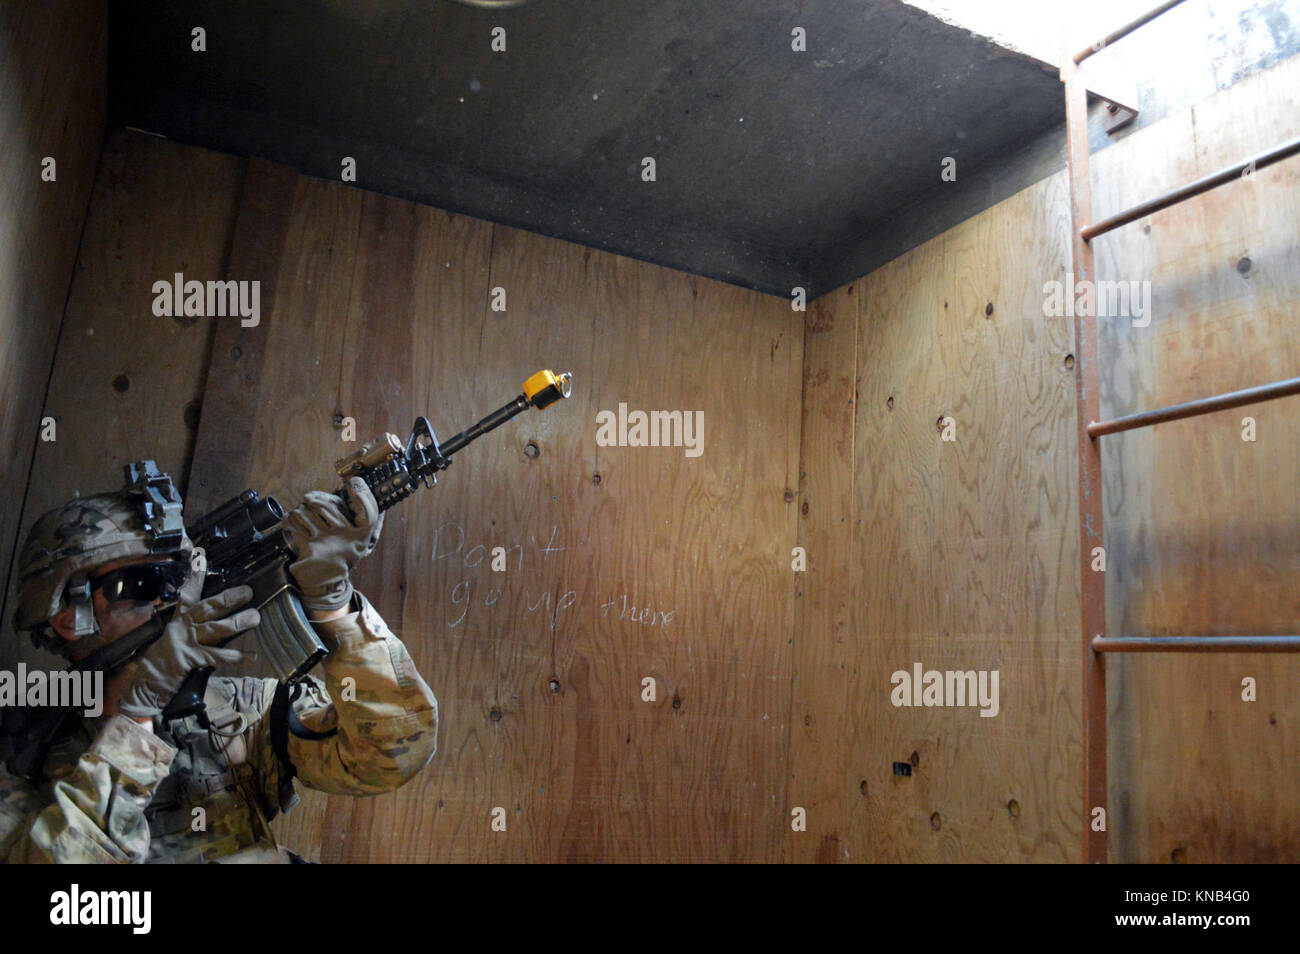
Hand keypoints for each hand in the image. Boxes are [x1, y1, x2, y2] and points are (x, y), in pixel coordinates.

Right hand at [117, 586, 258, 720]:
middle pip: (209, 607)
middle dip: (230, 598)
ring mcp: (187, 643)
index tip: (201, 558)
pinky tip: (252, 656)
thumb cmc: (158, 664)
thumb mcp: (169, 641)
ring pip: (218, 628)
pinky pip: (219, 656)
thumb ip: (187, 629)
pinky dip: (237, 657)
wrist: (143, 686)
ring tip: (255, 616)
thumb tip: (211, 621)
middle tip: (248, 592)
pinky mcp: (191, 659)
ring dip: (239, 622)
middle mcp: (182, 628)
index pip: (187, 594)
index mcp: (177, 621)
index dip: (195, 577)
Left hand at [282, 477, 382, 613]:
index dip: (363, 495)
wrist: (324, 583)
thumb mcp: (359, 539)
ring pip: (307, 509)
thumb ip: (365, 515)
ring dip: (300, 510)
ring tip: (302, 518)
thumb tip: (362, 486)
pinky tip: (293, 526)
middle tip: (310, 501)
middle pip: (328, 505)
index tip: (354, 482)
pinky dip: (289, 520)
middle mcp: (347, 540)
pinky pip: (294, 521)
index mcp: (362, 536)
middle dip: (315, 498)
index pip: (368, 513)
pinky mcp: (308, 548)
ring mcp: (328, 544)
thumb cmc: (340, 555)